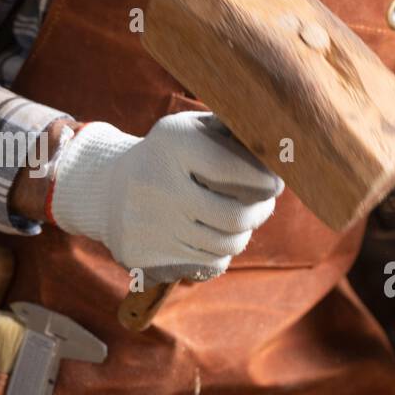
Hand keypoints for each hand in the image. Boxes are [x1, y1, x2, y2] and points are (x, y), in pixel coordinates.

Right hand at [48, 112, 282, 282]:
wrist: (108, 189)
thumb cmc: (171, 156)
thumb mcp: (195, 129)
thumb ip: (237, 134)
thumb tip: (286, 148)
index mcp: (172, 144)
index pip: (231, 169)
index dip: (264, 181)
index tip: (277, 184)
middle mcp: (156, 185)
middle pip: (234, 216)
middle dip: (260, 212)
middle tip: (265, 204)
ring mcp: (148, 225)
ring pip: (225, 245)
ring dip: (242, 234)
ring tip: (239, 219)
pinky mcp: (145, 257)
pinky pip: (207, 266)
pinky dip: (219, 254)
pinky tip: (210, 236)